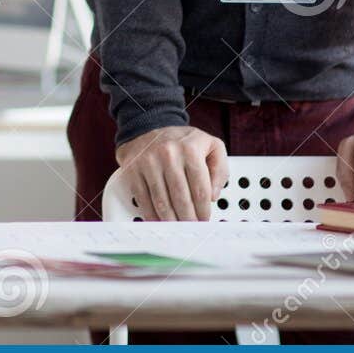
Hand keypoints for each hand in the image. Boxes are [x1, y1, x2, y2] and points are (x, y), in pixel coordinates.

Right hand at [114, 125, 228, 221]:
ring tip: (178, 227)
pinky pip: (143, 199)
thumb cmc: (182, 140)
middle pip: (181, 198)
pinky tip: (159, 221)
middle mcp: (168, 155)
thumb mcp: (210, 145)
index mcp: (190, 150)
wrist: (148, 125)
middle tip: (192, 227)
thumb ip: (220, 169)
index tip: (204, 219)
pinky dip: (152, 214)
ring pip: (162, 201)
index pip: (200, 189)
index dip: (203, 209)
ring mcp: (148, 163)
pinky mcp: (133, 170)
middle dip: (188, 218)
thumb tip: (213, 196)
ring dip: (171, 220)